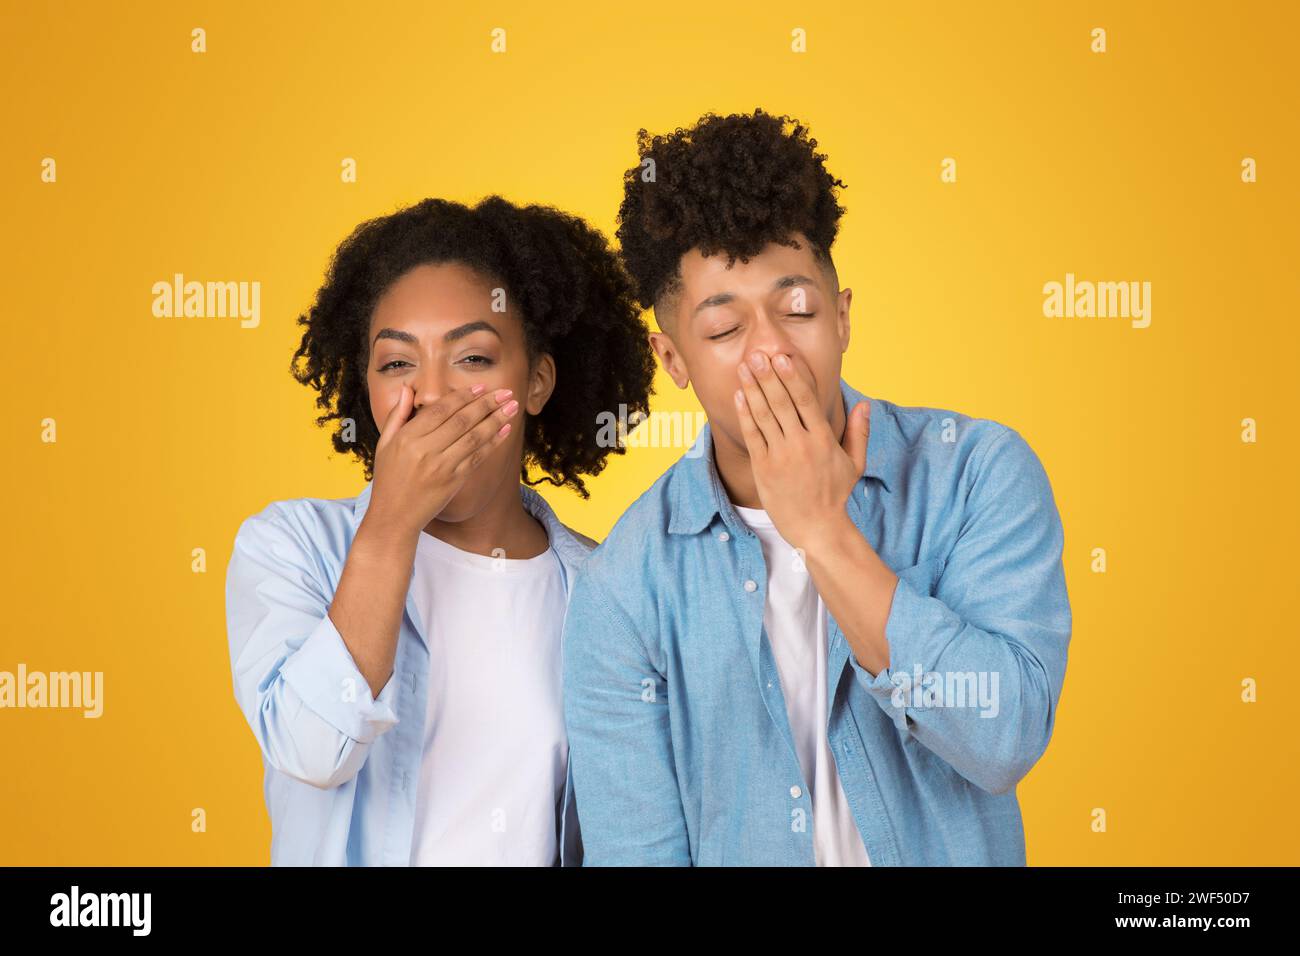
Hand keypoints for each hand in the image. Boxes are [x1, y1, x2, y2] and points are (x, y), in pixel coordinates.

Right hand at [365, 383, 519, 537]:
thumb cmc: (389, 478)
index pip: (441, 410)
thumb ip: (398, 414)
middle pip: (462, 421)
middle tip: (506, 392)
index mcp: (408, 437)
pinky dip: (493, 442)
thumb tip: (408, 389)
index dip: (464, 396)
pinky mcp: (454, 481)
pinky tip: (505, 430)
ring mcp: (442, 466)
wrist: (394, 516)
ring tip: (512, 407)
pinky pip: (477, 457)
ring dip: (496, 420)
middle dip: (486, 404)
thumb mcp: (385, 444)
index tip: (481, 387)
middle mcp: (425, 450)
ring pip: (474, 437)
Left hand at [734, 350, 869, 552]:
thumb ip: (858, 432)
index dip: (792, 376)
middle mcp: (801, 444)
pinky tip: (739, 396)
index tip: (783, 357)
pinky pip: (752, 435)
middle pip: (782, 402)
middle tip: (757, 354)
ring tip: (744, 367)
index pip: (806, 400)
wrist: (817, 528)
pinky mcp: (763, 468)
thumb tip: (864, 404)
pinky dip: (744, 414)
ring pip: (764, 415)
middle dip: (768, 376)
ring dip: (753, 389)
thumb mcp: (854, 464)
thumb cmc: (835, 495)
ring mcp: (780, 456)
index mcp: (823, 439)